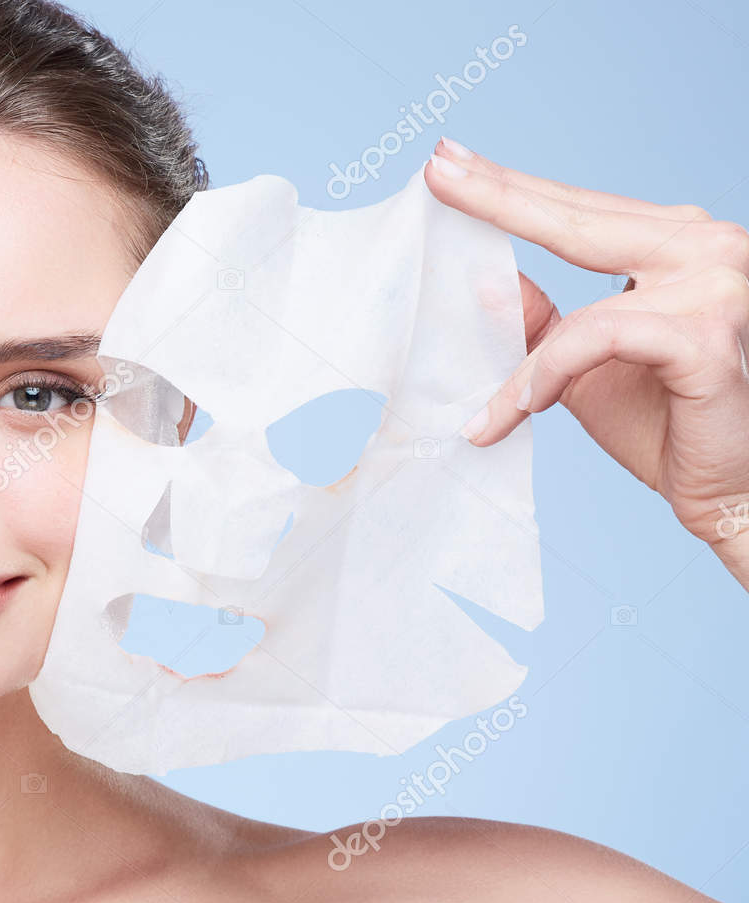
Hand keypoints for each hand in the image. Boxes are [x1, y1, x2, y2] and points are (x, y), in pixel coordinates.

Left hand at [423, 138, 748, 587]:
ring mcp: (715, 287)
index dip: (511, 187)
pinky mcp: (707, 338)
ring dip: (524, 362)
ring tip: (486, 413)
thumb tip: (482, 283)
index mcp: (678, 247)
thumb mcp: (582, 366)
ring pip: (584, 302)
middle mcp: (706, 250)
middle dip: (501, 195)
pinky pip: (600, 340)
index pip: (580, 209)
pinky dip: (550, 375)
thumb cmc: (668, 423)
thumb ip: (540, 321)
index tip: (447, 161)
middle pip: (581, 218)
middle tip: (436, 170)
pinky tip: (522, 410)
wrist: (733, 489)